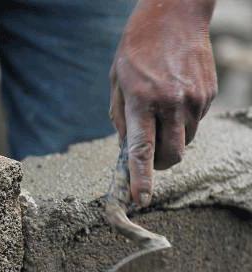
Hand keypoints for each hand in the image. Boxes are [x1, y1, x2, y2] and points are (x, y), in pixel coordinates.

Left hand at [109, 0, 216, 205]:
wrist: (173, 16)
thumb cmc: (136, 51)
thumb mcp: (117, 83)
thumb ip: (121, 119)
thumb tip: (127, 151)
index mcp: (142, 100)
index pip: (142, 149)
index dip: (141, 178)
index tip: (141, 199)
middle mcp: (171, 102)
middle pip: (172, 156)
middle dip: (160, 165)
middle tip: (149, 157)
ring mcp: (194, 99)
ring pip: (185, 142)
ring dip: (172, 141)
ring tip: (160, 113)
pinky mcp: (208, 95)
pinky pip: (195, 123)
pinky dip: (182, 122)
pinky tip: (174, 98)